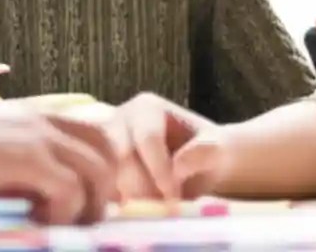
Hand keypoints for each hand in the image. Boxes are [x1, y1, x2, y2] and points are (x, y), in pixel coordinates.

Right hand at [0, 103, 116, 224]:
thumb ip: (21, 167)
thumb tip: (49, 198)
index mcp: (36, 116)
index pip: (95, 137)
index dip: (99, 173)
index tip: (85, 203)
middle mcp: (45, 120)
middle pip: (107, 151)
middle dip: (103, 190)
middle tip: (80, 220)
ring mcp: (39, 136)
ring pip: (99, 172)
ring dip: (87, 206)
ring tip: (58, 224)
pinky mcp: (28, 157)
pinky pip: (72, 191)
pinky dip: (61, 215)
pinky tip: (33, 222)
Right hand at [104, 93, 224, 201]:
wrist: (199, 166)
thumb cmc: (208, 153)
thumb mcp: (217, 149)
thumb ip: (204, 152)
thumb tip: (177, 167)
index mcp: (146, 107)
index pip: (147, 138)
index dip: (160, 171)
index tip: (175, 198)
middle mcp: (118, 119)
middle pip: (122, 156)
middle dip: (146, 188)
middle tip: (167, 206)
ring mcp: (103, 144)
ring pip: (108, 175)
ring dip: (134, 198)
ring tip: (159, 205)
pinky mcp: (98, 168)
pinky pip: (100, 189)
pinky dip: (121, 204)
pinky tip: (141, 208)